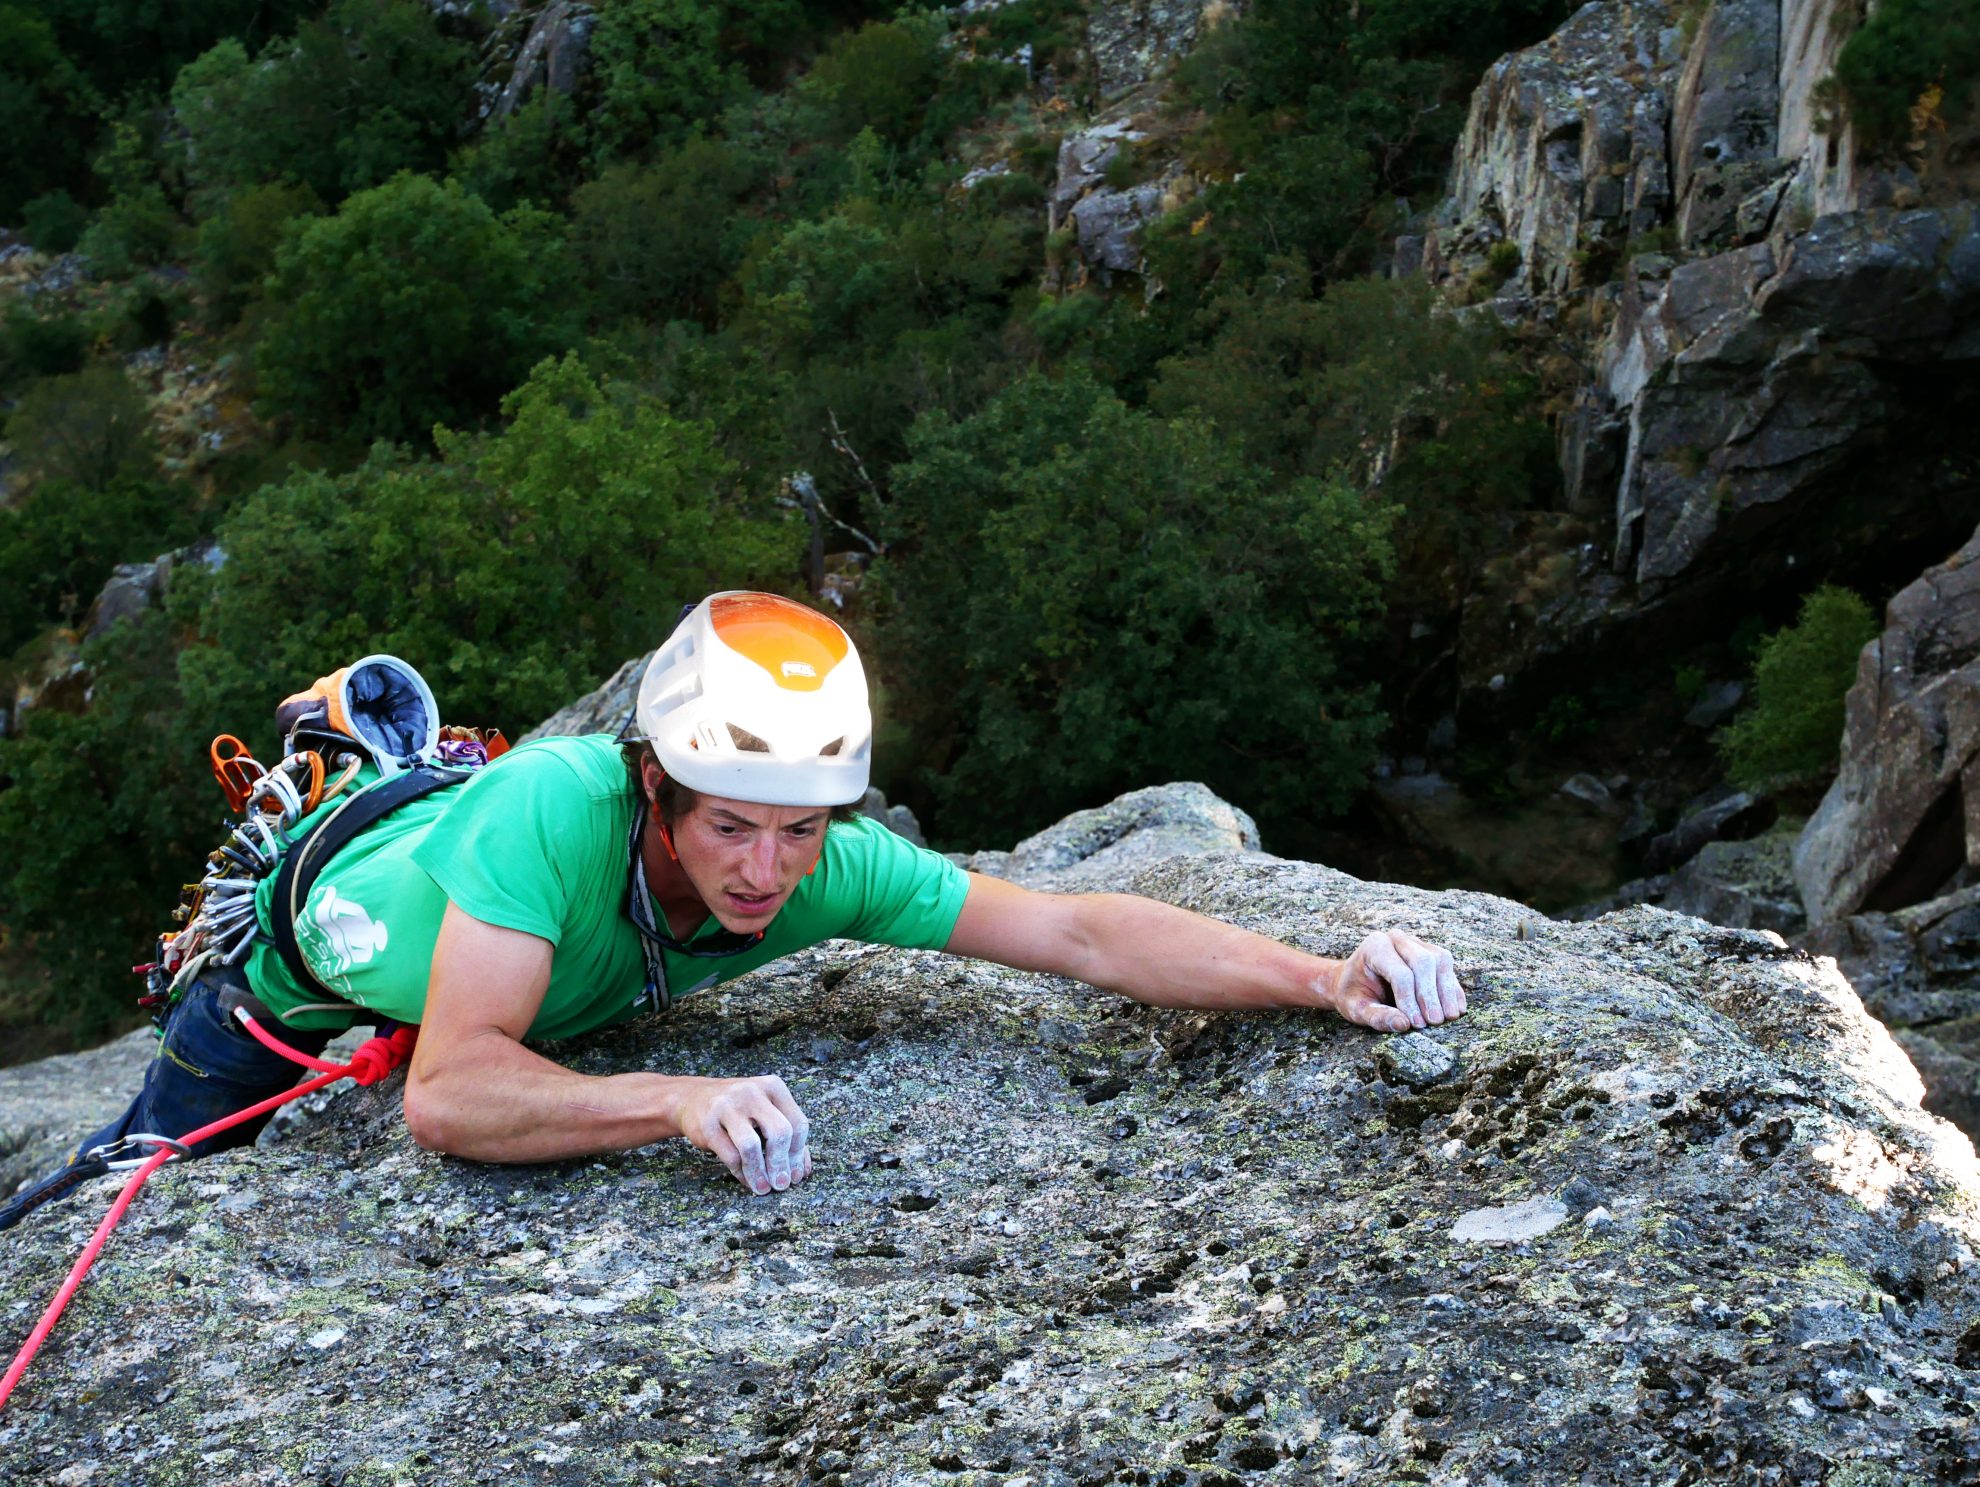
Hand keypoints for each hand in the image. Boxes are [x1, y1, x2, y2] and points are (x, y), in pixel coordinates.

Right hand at [672, 1075, 812, 1194]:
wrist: (692, 1098)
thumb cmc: (738, 1109)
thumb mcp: (765, 1112)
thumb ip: (788, 1137)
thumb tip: (803, 1171)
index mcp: (773, 1086)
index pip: (798, 1122)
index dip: (799, 1154)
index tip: (796, 1175)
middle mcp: (752, 1092)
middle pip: (779, 1133)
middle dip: (782, 1164)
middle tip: (781, 1185)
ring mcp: (728, 1106)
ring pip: (752, 1146)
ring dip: (759, 1173)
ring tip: (763, 1188)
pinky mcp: (708, 1124)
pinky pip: (730, 1155)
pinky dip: (741, 1173)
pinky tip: (746, 1179)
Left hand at [1328, 930, 1463, 1032]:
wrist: (1355, 981)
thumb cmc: (1354, 994)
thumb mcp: (1356, 1009)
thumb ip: (1376, 1016)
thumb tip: (1402, 1025)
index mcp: (1374, 946)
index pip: (1400, 973)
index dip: (1410, 1000)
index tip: (1416, 1024)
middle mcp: (1396, 939)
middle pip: (1423, 962)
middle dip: (1430, 994)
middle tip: (1435, 1022)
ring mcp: (1415, 942)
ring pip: (1440, 960)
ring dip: (1446, 991)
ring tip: (1449, 1017)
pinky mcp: (1429, 951)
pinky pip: (1447, 966)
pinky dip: (1453, 988)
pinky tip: (1457, 1008)